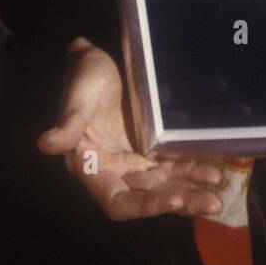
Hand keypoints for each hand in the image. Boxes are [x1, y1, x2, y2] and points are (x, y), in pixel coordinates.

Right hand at [37, 37, 223, 220]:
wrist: (99, 58)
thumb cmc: (83, 76)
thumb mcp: (77, 96)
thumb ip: (68, 122)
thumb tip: (45, 144)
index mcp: (93, 168)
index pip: (119, 201)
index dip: (146, 206)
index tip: (173, 202)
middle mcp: (118, 170)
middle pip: (151, 196)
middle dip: (181, 201)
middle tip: (212, 203)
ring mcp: (139, 158)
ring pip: (169, 182)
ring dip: (194, 187)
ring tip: (219, 186)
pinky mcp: (155, 145)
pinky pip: (177, 161)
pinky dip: (196, 165)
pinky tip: (220, 164)